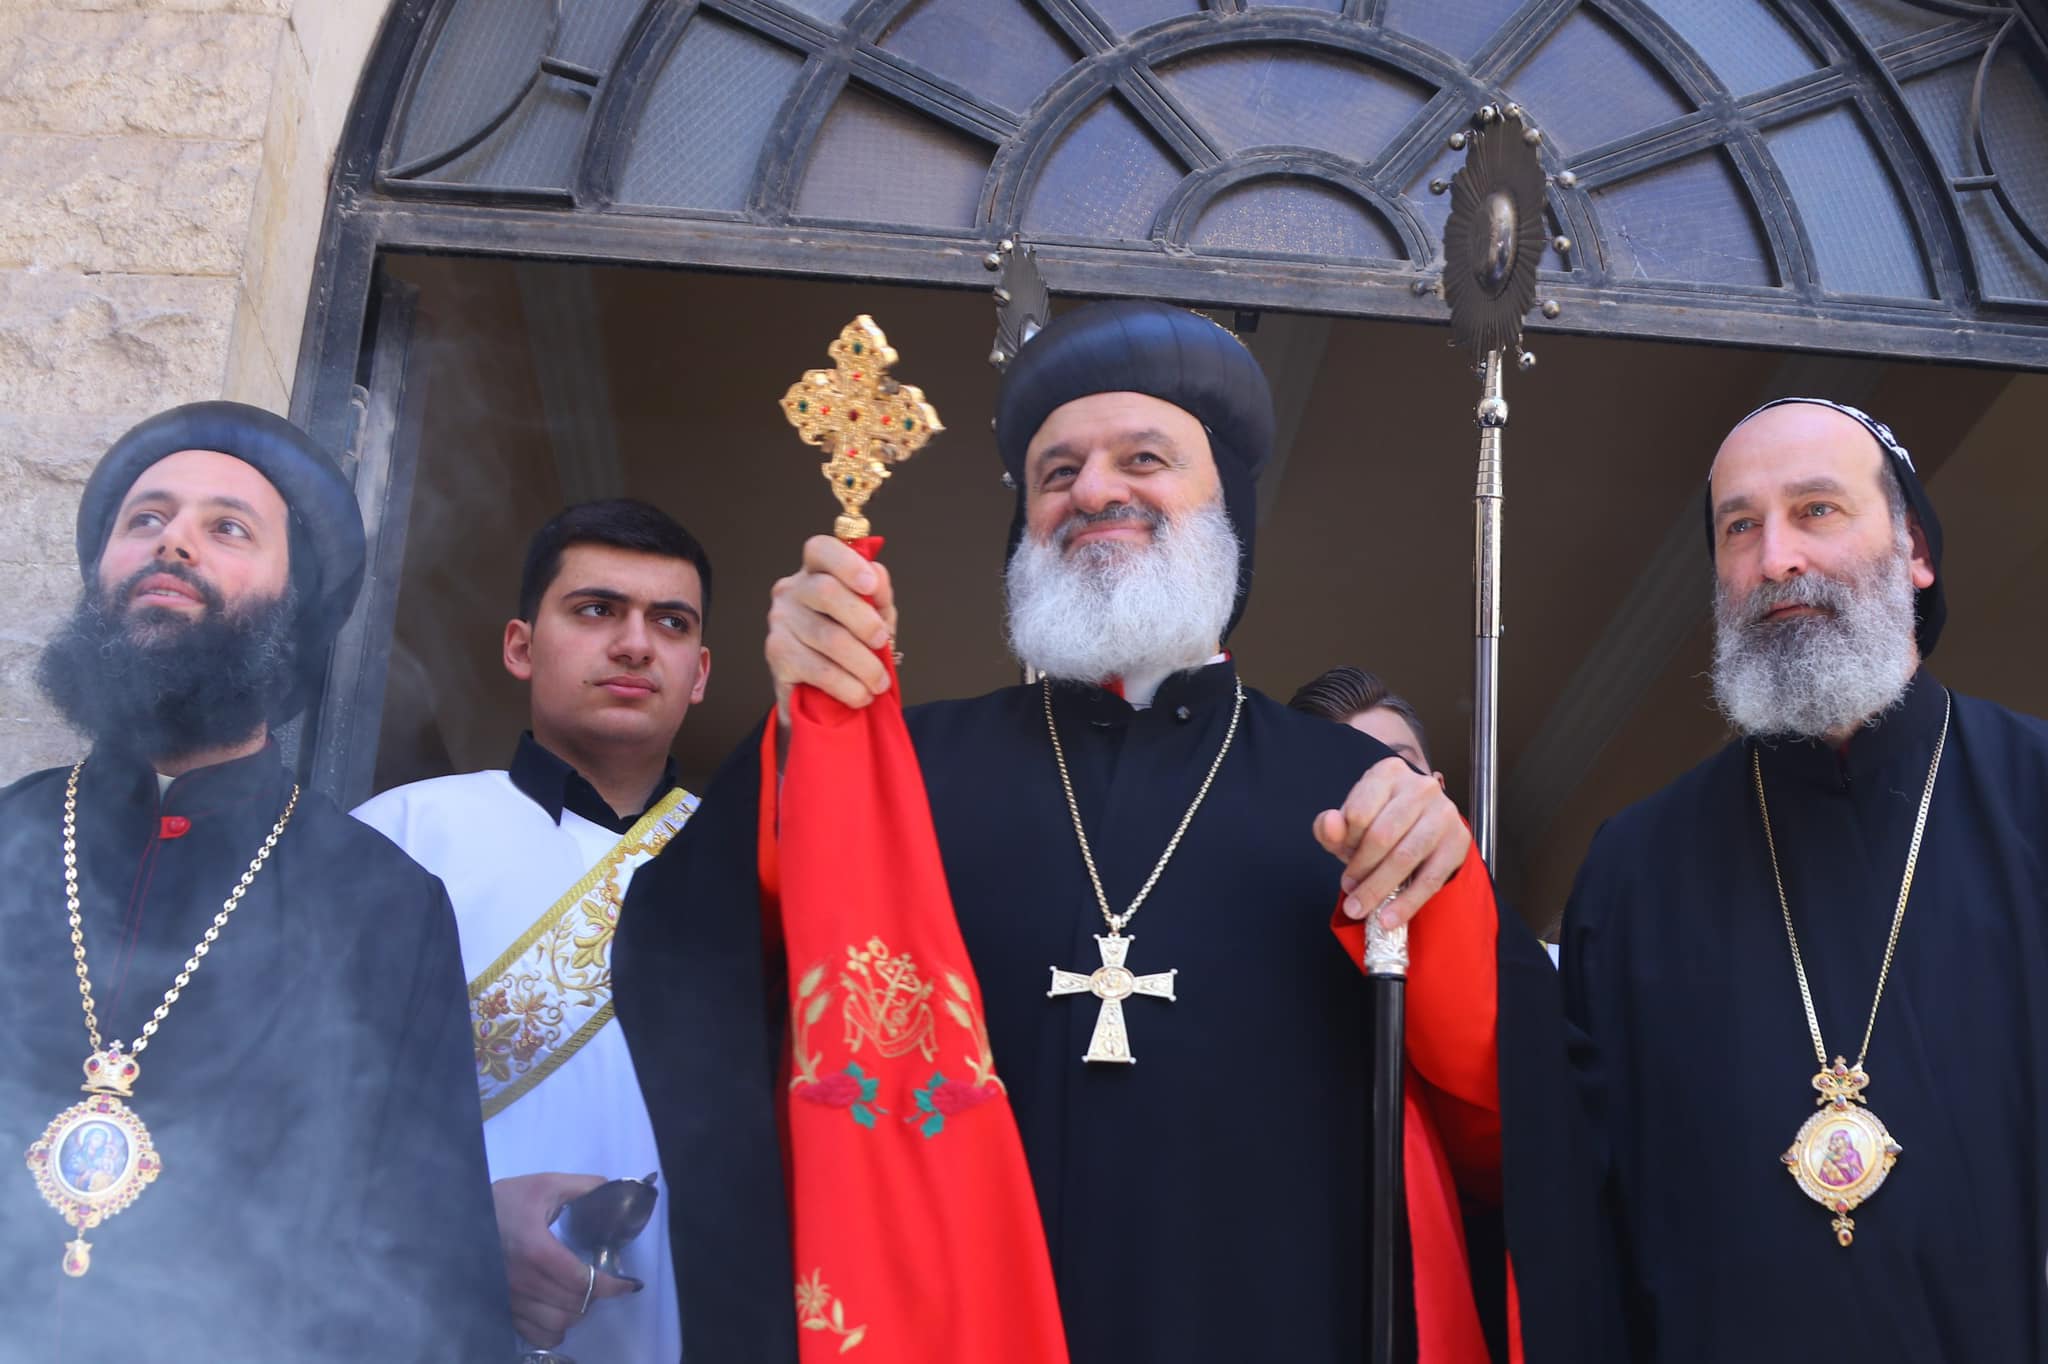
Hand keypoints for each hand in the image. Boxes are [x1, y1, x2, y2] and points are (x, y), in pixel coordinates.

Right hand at [493, 1172, 639, 1347]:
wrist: (459, 1220)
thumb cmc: (503, 1202)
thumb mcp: (544, 1185)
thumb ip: (583, 1187)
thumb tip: (613, 1190)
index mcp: (536, 1250)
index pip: (582, 1280)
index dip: (612, 1285)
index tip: (630, 1284)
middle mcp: (522, 1282)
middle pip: (573, 1305)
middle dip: (596, 1295)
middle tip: (601, 1281)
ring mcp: (509, 1300)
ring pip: (557, 1324)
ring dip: (577, 1312)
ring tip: (581, 1294)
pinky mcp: (501, 1309)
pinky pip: (535, 1336)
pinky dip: (554, 1329)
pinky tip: (558, 1310)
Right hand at [765, 534, 898, 724]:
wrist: (821, 692)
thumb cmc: (851, 643)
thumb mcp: (873, 615)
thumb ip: (878, 595)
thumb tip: (877, 576)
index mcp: (816, 571)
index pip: (822, 550)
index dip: (847, 564)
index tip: (870, 587)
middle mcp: (791, 590)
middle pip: (826, 592)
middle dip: (863, 621)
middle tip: (883, 643)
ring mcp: (779, 621)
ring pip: (826, 637)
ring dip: (862, 664)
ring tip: (878, 682)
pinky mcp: (776, 655)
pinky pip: (818, 669)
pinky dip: (846, 685)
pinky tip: (860, 695)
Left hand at [1314, 756, 1471, 929]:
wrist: (1421, 825)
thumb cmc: (1379, 821)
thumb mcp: (1349, 823)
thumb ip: (1331, 826)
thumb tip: (1331, 824)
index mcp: (1388, 773)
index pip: (1359, 812)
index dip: (1346, 843)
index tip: (1342, 862)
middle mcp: (1420, 787)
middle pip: (1382, 835)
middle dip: (1362, 871)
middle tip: (1350, 895)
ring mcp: (1444, 813)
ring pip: (1406, 857)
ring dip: (1380, 888)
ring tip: (1362, 909)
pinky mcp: (1458, 841)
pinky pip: (1430, 878)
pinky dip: (1407, 903)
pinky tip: (1389, 918)